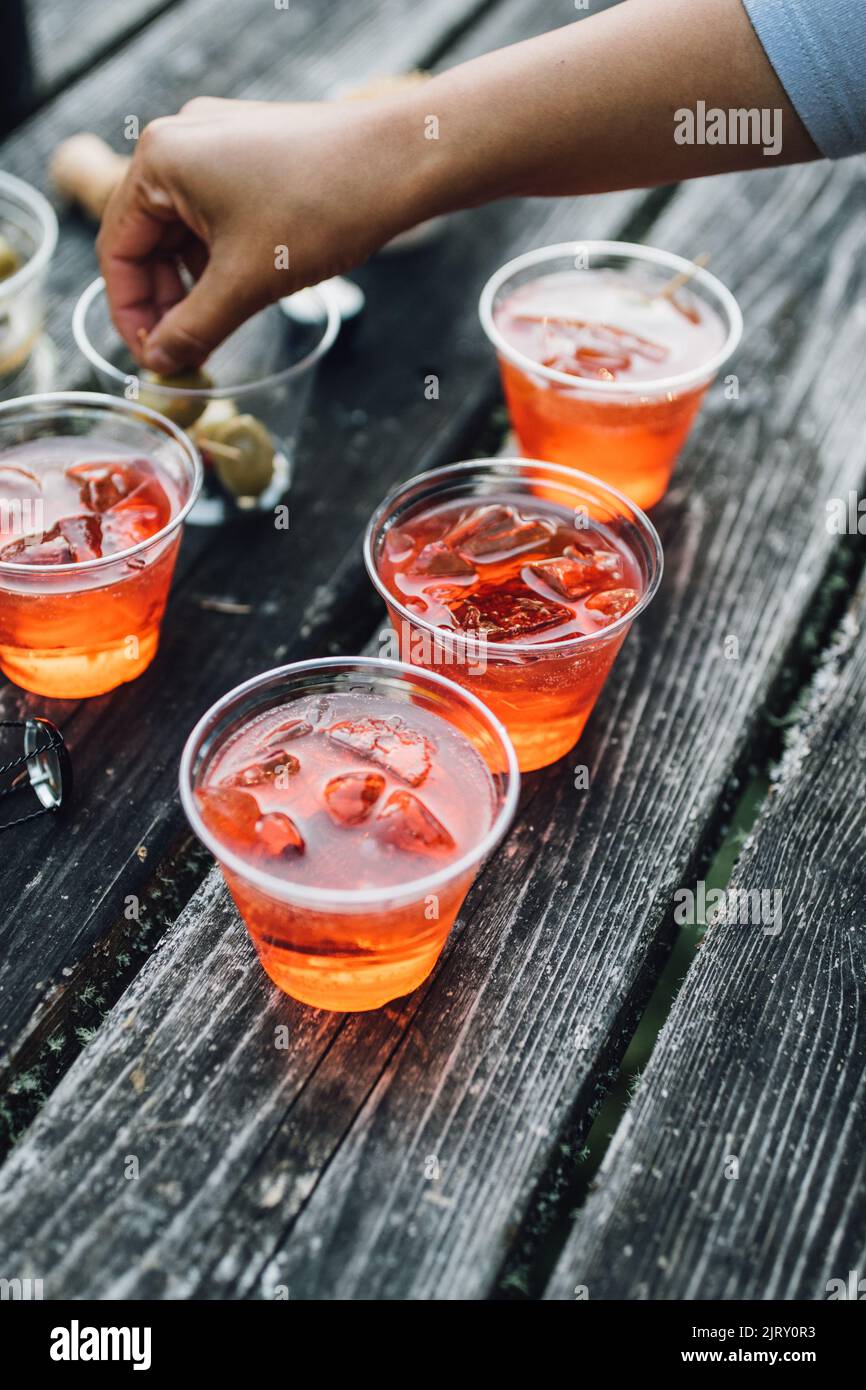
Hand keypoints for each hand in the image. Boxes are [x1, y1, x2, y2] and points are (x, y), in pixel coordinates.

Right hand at [97, 96, 422, 372]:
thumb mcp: (246, 282)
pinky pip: (214, 213)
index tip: (154, 357)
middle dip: (165, 300)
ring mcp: (217, 143)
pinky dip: (219, 256)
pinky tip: (242, 287)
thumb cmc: (322, 207)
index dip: (132, 312)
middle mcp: (179, 141)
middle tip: (186, 349)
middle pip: (147, 238)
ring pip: (183, 230)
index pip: (118, 249)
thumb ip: (194, 328)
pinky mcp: (251, 152)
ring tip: (217, 324)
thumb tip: (160, 362)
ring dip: (193, 282)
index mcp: (159, 161)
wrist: (400, 162)